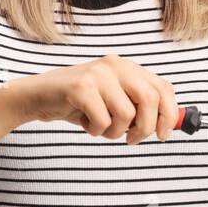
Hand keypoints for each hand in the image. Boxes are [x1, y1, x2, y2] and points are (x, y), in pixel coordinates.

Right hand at [10, 54, 178, 142]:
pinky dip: (97, 131)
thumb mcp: (114, 102)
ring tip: (100, 128)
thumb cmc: (80, 103)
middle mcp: (117, 66)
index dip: (168, 115)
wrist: (39, 96)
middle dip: (145, 128)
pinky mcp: (81, 86)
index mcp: (129, 68)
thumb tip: (166, 127)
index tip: (162, 135)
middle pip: (150, 99)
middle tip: (131, 140)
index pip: (164, 88)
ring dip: (115, 132)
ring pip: (127, 114)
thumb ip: (139, 108)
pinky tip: (86, 123)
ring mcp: (98, 74)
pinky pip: (103, 120)